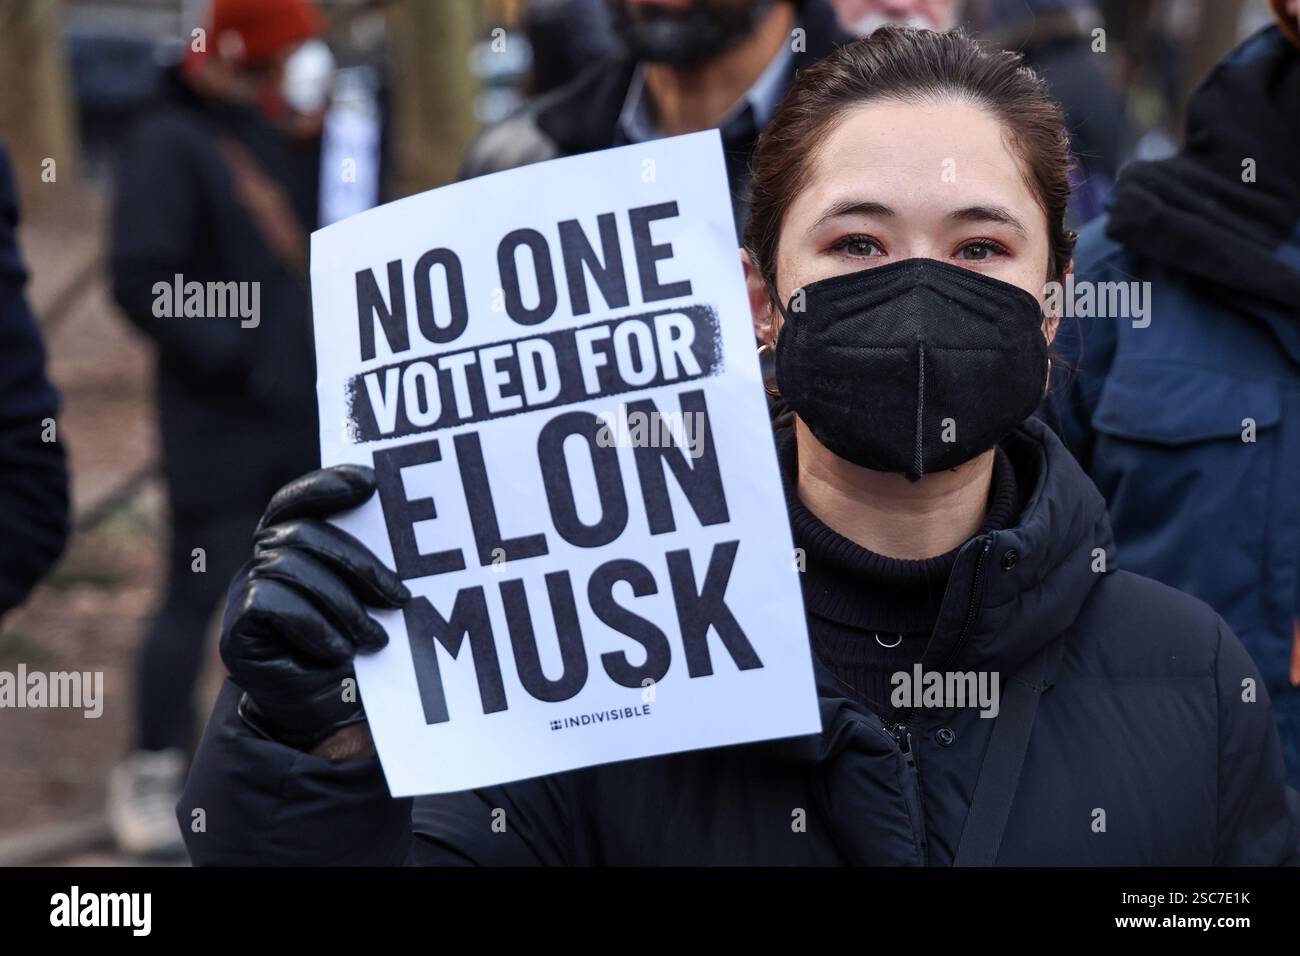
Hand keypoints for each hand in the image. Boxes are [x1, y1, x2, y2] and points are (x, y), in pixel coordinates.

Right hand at [220, 464, 409, 751]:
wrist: (325, 711)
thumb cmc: (354, 646)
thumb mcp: (366, 598)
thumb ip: (365, 562)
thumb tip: (403, 526)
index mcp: (291, 544)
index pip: (297, 500)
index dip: (327, 484)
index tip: (371, 482)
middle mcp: (261, 560)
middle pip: (302, 534)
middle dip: (359, 564)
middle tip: (400, 598)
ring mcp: (244, 591)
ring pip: (291, 569)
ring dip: (343, 606)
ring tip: (375, 637)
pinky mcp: (238, 626)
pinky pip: (273, 604)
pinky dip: (315, 627)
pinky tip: (340, 652)